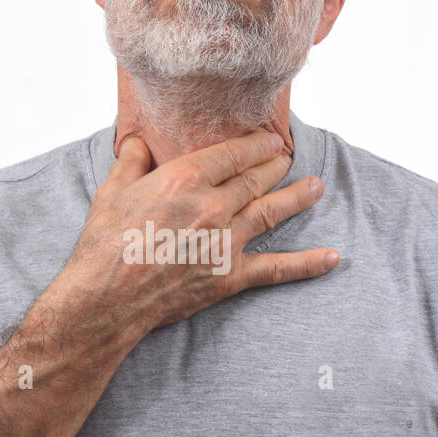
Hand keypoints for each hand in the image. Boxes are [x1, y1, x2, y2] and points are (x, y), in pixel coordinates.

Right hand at [59, 127, 338, 338]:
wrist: (107, 298)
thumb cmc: (104, 245)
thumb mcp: (112, 191)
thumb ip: (132, 161)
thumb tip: (139, 142)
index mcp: (184, 180)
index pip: (232, 153)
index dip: (255, 143)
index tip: (268, 138)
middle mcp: (212, 206)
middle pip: (256, 178)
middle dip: (276, 164)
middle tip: (288, 157)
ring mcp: (226, 242)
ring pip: (272, 212)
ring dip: (298, 197)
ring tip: (316, 187)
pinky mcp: (230, 275)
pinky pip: (277, 268)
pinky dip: (307, 264)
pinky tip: (332, 258)